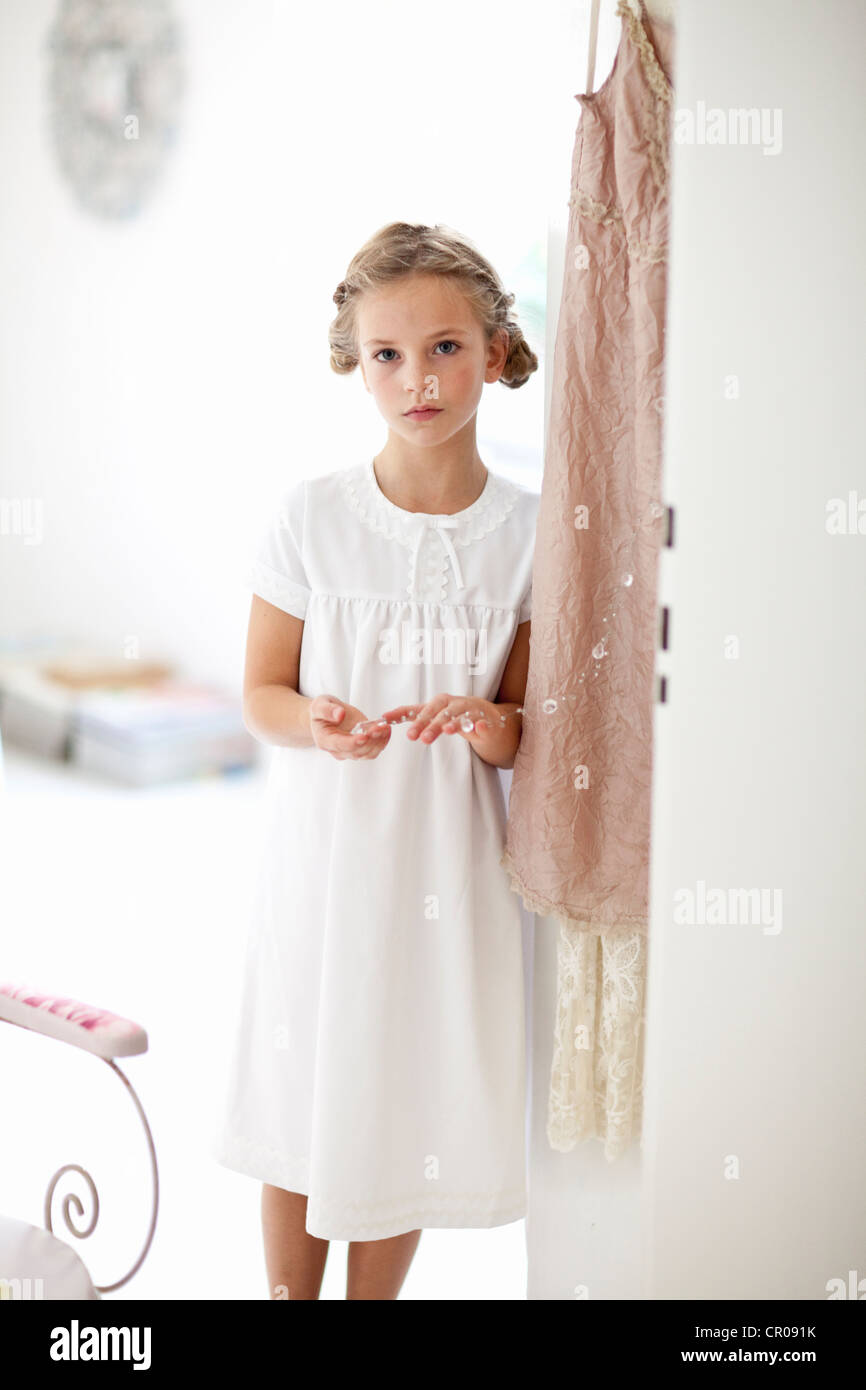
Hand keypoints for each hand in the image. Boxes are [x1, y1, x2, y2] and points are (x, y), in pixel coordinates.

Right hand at [309, 694, 390, 760]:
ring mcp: (350, 750)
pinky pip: (374, 750)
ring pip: (367, 753)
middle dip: (370, 740)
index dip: (352, 742)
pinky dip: (382, 742)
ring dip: (379, 742)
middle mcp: (338, 750)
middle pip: (356, 751)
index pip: (340, 745)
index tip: (364, 736)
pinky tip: (386, 730)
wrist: (327, 715)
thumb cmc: (322, 711)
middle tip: (380, 727)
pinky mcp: (361, 747)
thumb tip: (340, 714)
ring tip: (385, 727)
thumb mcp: (319, 704)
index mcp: (325, 740)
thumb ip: (327, 710)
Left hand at [379, 694, 500, 746]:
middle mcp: (453, 704)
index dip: (401, 713)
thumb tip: (384, 719)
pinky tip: (478, 729)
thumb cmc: (456, 715)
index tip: (384, 719)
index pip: (417, 709)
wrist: (488, 716)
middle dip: (426, 723)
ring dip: (452, 723)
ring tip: (446, 731)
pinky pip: (483, 723)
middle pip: (437, 713)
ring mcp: (470, 712)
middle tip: (414, 736)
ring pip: (459, 717)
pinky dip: (481, 725)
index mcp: (438, 703)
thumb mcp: (435, 716)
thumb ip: (414, 717)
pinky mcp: (486, 721)